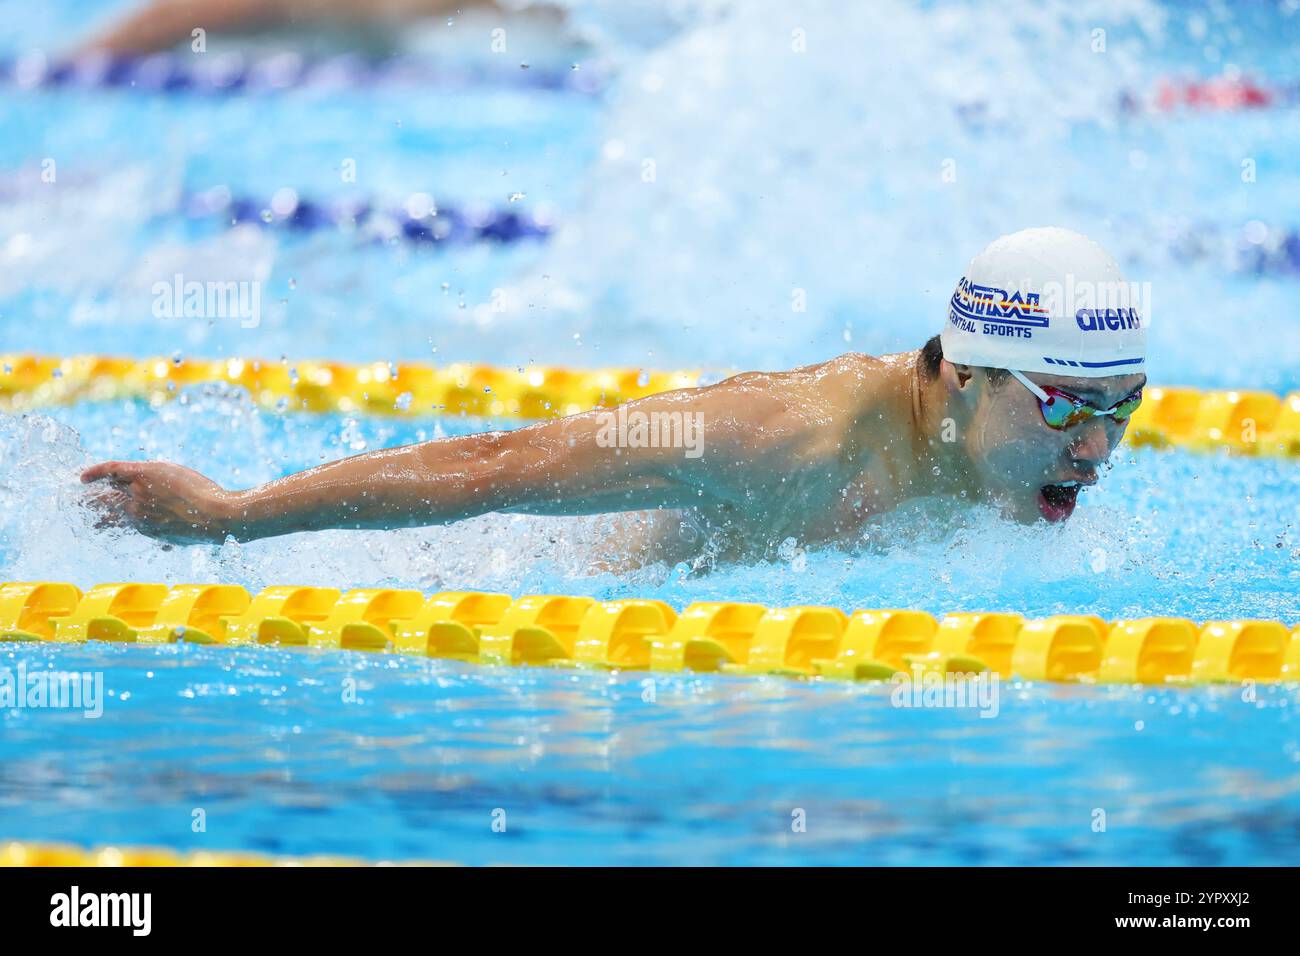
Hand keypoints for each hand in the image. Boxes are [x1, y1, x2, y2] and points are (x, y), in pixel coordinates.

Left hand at [81, 460, 233, 543]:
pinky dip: (131, 527)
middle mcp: (136, 495)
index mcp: (142, 474)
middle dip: (91, 499)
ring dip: (101, 519)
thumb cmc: (202, 490)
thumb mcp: (174, 473)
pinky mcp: (150, 532)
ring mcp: (141, 516)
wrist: (217, 516)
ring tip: (94, 523)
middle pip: (104, 497)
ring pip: (113, 517)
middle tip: (81, 502)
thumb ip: (150, 477)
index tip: (83, 478)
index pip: (109, 471)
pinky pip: (135, 527)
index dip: (94, 473)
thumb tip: (133, 484)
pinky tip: (128, 530)